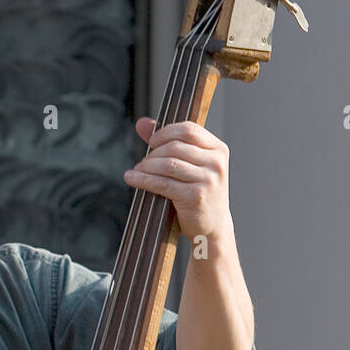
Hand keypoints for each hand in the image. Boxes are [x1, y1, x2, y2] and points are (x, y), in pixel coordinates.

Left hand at [123, 118, 233, 244]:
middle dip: (154, 152)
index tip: (152, 142)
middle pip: (175, 146)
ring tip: (137, 170)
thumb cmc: (198, 192)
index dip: (165, 132)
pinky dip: (143, 180)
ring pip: (168, 163)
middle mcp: (216, 162)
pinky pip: (163, 183)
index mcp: (218, 149)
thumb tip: (141, 123)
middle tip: (143, 162)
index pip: (189, 129)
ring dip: (146, 166)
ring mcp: (208, 180)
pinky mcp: (195, 196)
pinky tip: (131, 179)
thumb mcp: (190, 165)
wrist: (212, 226)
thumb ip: (169, 142)